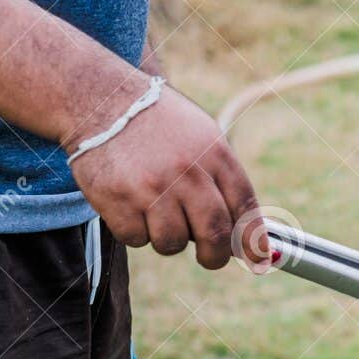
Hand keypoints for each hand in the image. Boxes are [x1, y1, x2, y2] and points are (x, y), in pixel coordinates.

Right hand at [65, 79, 265, 269]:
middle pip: (214, 234)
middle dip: (215, 255)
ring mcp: (152, 186)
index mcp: (215, 154)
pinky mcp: (118, 199)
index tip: (257, 260)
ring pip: (172, 243)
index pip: (245, 207)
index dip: (253, 240)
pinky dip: (134, 231)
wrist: (100, 99)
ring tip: (156, 211)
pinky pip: (136, 239)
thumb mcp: (202, 137)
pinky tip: (130, 204)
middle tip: (210, 259)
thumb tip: (244, 235)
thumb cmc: (158, 124)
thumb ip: (223, 181)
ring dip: (167, 238)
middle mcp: (187, 171)